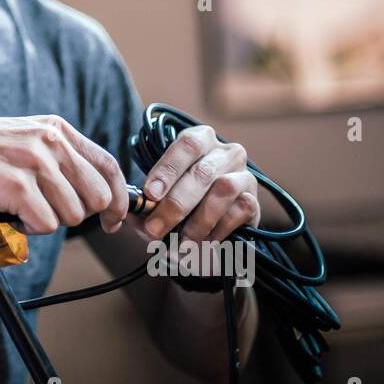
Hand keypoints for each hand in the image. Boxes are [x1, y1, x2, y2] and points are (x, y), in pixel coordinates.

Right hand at [0, 115, 129, 234]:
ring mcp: (35, 161)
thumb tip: (94, 198)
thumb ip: (55, 162)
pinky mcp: (17, 185)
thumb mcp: (19, 143)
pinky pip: (45, 226)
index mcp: (54, 128)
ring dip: (44, 222)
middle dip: (76, 216)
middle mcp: (50, 140)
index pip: (108, 165)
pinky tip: (4, 214)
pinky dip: (25, 230)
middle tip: (45, 217)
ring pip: (72, 216)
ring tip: (14, 209)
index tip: (115, 221)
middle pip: (97, 197)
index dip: (118, 200)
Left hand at [109, 124, 259, 241]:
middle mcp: (225, 152)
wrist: (209, 230)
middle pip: (202, 172)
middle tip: (156, 228)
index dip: (167, 169)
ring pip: (224, 189)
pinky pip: (240, 209)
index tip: (150, 194)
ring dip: (199, 219)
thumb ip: (144, 204)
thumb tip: (129, 209)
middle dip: (176, 203)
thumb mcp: (159, 201)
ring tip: (181, 242)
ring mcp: (243, 174)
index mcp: (199, 141)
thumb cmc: (180, 206)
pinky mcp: (254, 198)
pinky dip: (219, 228)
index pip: (186, 145)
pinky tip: (204, 243)